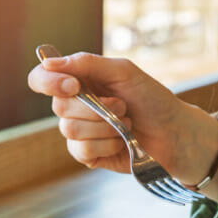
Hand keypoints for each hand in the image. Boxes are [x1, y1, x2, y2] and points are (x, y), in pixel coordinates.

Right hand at [27, 51, 217, 184]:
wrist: (176, 133)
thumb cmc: (153, 99)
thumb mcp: (123, 72)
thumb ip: (87, 63)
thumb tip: (48, 62)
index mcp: (80, 81)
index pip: (41, 79)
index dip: (48, 82)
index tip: (74, 86)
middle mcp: (75, 106)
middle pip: (58, 107)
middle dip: (95, 108)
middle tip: (122, 105)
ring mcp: (80, 132)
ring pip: (69, 130)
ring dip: (104, 126)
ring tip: (126, 123)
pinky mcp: (88, 155)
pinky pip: (81, 151)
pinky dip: (106, 145)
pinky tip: (121, 142)